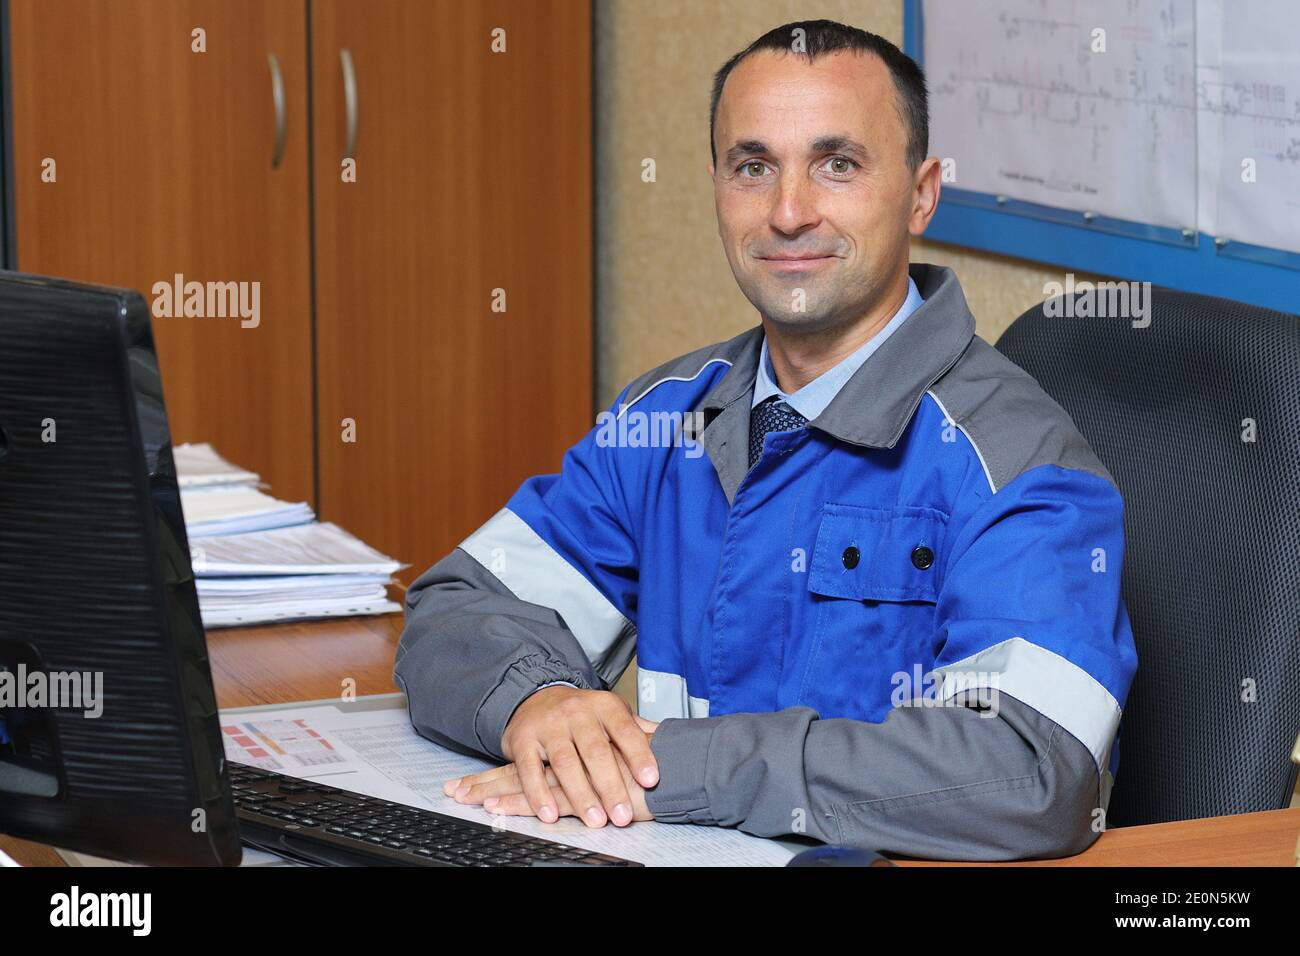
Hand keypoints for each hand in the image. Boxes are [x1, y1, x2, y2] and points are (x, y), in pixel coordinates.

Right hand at [449, 685, 658, 826]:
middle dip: (610, 785)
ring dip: (580, 795)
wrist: (537, 697)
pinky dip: (538, 794)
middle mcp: (576, 712)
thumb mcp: (612, 713)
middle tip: (623, 816)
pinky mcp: (522, 739)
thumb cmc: (583, 715)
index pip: (625, 730)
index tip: (652, 780)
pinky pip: (529, 769)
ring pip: (565, 762)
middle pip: (595, 750)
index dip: (639, 755)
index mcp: (604, 706)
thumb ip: (637, 729)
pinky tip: (550, 814)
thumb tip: (672, 740)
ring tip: (595, 820)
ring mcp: (548, 725)